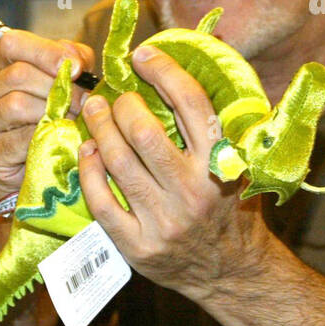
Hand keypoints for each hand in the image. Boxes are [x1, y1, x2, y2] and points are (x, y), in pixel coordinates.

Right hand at [0, 29, 94, 199]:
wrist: (34, 184)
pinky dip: (45, 139)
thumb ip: (69, 68)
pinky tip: (60, 142)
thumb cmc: (48, 132)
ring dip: (53, 113)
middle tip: (86, 104)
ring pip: (17, 104)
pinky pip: (19, 139)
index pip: (11, 44)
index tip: (76, 69)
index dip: (46, 51)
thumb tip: (77, 60)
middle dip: (58, 88)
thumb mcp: (60, 91)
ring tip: (73, 122)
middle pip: (18, 74)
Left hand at [75, 46, 272, 302]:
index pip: (192, 105)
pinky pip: (101, 201)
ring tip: (93, 112)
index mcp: (222, 164)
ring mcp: (163, 221)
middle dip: (122, 105)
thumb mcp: (237, 163)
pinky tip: (87, 151)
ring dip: (99, 129)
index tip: (143, 55)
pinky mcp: (137, 246)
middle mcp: (193, 192)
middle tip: (113, 96)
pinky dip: (89, 171)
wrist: (230, 271)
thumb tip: (197, 55)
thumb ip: (217, 119)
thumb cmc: (229, 206)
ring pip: (118, 162)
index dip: (164, 72)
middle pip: (144, 132)